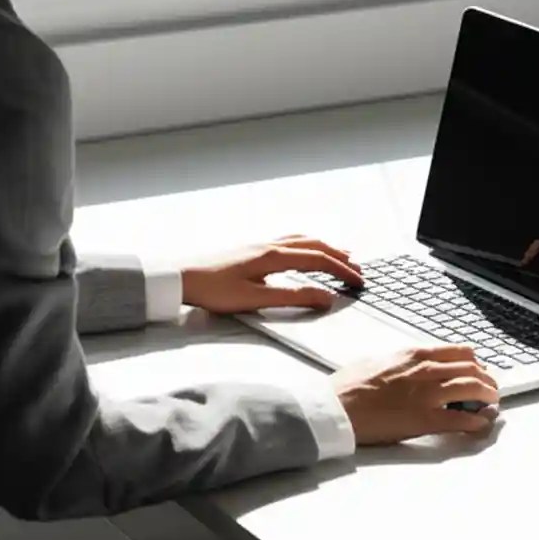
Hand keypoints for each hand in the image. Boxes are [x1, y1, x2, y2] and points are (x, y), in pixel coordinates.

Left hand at [180, 235, 362, 313]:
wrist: (179, 276)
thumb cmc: (213, 289)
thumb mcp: (256, 299)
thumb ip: (294, 298)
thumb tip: (326, 297)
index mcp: (275, 256)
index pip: (319, 261)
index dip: (342, 272)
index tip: (359, 282)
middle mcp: (270, 245)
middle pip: (315, 246)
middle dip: (340, 257)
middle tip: (358, 269)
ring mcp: (260, 244)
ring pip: (302, 240)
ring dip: (325, 247)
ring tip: (340, 254)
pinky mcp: (251, 249)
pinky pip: (289, 241)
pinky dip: (307, 245)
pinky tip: (303, 251)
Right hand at [332, 346, 499, 444]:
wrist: (336, 408)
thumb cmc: (349, 386)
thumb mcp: (378, 360)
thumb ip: (401, 361)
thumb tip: (408, 364)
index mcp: (415, 354)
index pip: (459, 351)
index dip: (475, 362)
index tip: (479, 368)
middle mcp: (427, 370)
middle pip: (472, 369)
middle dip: (487, 379)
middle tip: (491, 388)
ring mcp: (429, 395)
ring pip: (474, 389)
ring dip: (488, 397)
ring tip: (492, 404)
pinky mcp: (426, 420)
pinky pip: (462, 419)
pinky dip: (477, 421)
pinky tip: (481, 424)